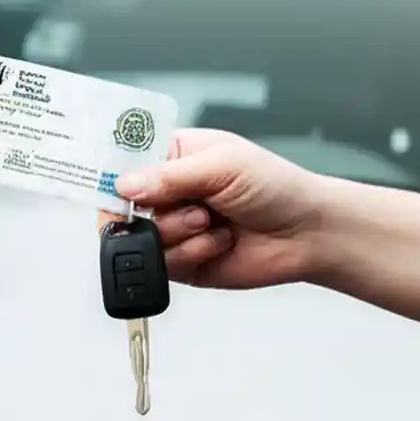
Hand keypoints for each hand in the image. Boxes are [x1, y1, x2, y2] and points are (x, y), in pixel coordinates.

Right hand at [106, 129, 323, 287]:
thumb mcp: (223, 165)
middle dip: (152, 211)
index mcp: (173, 156)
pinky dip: (192, 253)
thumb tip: (124, 186)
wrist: (307, 234)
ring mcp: (172, 228)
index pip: (124, 161)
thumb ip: (170, 175)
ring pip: (140, 239)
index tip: (114, 185)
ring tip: (212, 223)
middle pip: (122, 206)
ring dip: (179, 232)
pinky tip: (219, 242)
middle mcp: (167, 192)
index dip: (112, 173)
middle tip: (189, 206)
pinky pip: (163, 264)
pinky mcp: (181, 262)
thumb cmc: (275, 186)